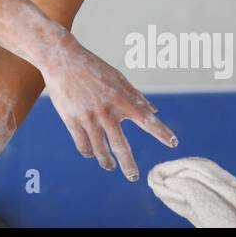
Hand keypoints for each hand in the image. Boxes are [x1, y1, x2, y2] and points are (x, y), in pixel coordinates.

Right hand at [40, 35, 177, 180]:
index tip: (174, 143)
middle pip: (121, 146)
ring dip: (106, 162)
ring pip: (100, 150)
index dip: (161, 132)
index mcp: (121, 99)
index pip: (146, 119)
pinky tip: (91, 154)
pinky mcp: (71, 120)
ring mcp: (88, 117)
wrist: (62, 59)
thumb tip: (154, 110)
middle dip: (129, 165)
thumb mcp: (117, 77)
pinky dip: (88, 152)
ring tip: (110, 167)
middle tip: (134, 177)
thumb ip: (135, 96)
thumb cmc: (92, 66)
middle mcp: (106, 111)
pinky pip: (82, 144)